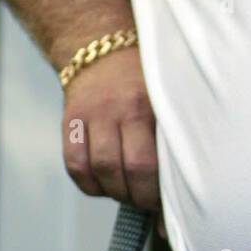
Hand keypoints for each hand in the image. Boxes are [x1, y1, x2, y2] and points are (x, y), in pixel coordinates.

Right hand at [61, 47, 166, 238]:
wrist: (100, 44)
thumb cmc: (146, 80)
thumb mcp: (167, 97)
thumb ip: (174, 138)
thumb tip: (179, 195)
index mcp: (153, 103)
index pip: (156, 161)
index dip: (160, 194)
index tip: (169, 206)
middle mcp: (123, 108)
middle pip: (131, 168)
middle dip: (141, 197)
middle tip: (149, 201)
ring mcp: (94, 114)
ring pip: (101, 170)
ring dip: (117, 193)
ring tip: (129, 192)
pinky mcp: (70, 121)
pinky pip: (75, 165)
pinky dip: (90, 184)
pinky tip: (104, 184)